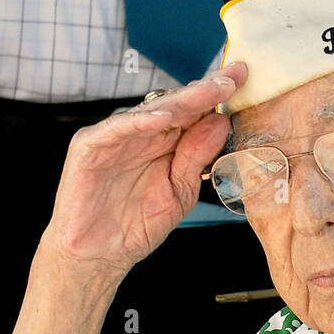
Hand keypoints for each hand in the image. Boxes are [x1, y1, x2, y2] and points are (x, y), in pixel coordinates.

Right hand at [44, 62, 245, 277]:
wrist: (98, 256)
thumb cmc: (135, 227)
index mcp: (164, 143)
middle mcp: (140, 134)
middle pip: (175, 105)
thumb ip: (196, 157)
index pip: (193, 113)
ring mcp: (114, 137)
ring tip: (207, 92)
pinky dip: (138, 122)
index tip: (244, 79)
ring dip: (179, 101)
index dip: (216, 96)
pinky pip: (116, 129)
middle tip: (232, 77)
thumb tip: (220, 120)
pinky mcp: (89, 146)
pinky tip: (164, 119)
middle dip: (204, 90)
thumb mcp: (179, 192)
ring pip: (150, 111)